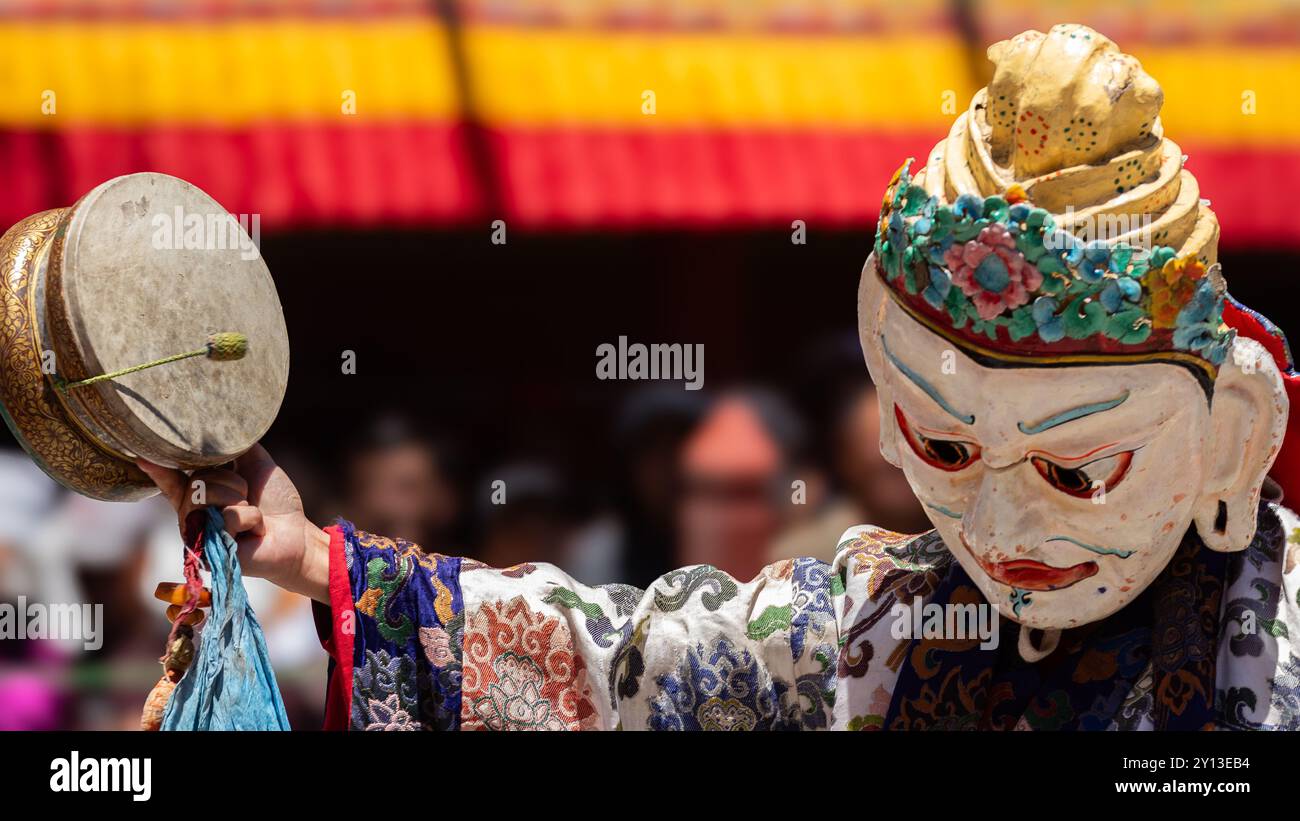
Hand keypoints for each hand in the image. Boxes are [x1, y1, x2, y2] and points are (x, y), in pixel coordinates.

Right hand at [137, 444, 330, 603]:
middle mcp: (192, 514)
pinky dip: (252, 518)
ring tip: (251, 511)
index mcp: (200, 495)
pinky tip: (256, 531)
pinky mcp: (211, 551)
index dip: (158, 468)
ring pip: (208, 495)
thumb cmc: (276, 502)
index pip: (172, 480)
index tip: (141, 455)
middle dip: (230, 482)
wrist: (296, 533)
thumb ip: (238, 448)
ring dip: (241, 499)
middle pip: (197, 480)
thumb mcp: (257, 466)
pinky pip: (230, 516)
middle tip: (247, 496)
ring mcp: (199, 534)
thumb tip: (225, 424)